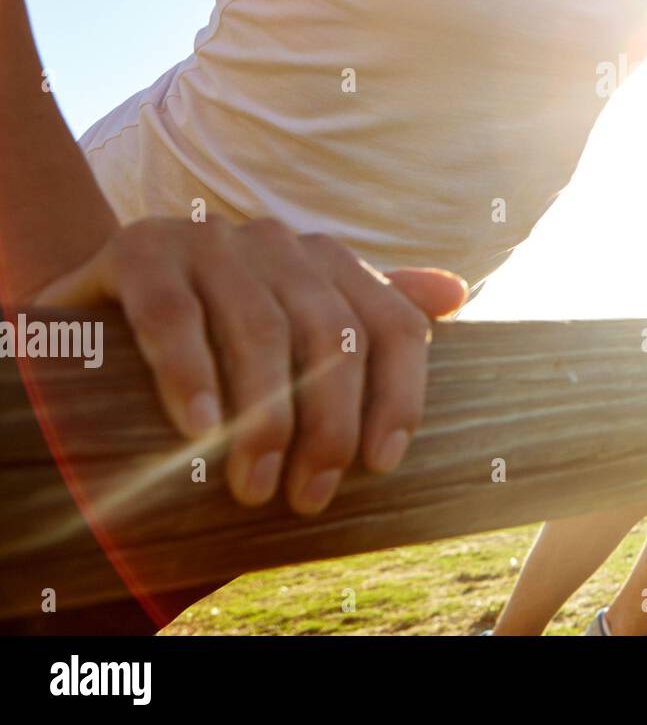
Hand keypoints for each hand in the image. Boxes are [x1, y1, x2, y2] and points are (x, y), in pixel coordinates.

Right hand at [32, 216, 467, 514]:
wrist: (101, 302)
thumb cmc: (215, 332)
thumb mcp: (295, 326)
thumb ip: (369, 314)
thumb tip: (456, 293)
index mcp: (327, 261)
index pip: (392, 323)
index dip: (398, 393)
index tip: (383, 463)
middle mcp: (279, 242)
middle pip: (329, 334)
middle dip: (328, 423)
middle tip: (309, 495)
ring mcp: (210, 240)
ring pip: (260, 328)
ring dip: (263, 415)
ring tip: (255, 485)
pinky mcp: (141, 249)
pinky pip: (173, 315)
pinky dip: (189, 373)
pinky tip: (199, 427)